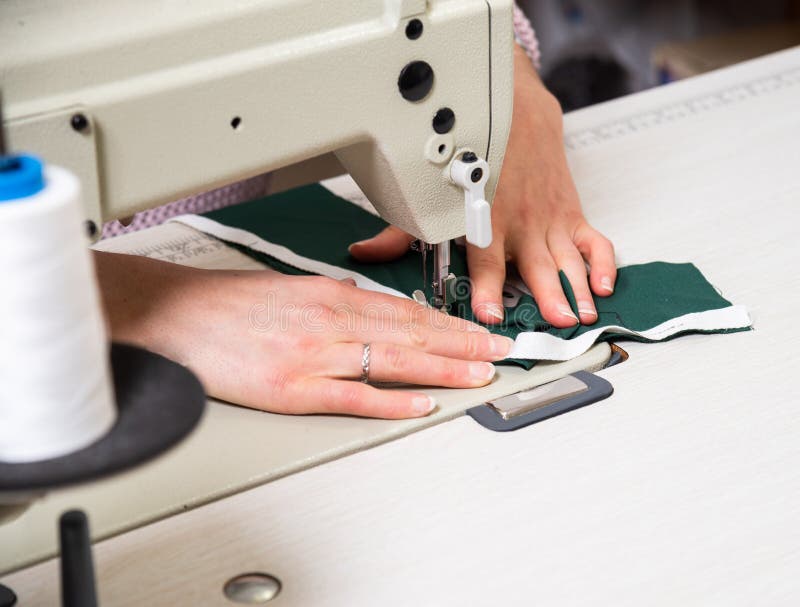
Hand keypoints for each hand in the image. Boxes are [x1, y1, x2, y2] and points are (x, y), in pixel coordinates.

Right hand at [94, 251, 513, 418]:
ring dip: (443, 367)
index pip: (406, 311)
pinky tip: (420, 403)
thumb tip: (365, 303)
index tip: (478, 332)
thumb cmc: (228, 304)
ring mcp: (314, 354)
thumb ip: (333, 298)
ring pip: (393, 360)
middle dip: (463, 343)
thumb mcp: (290, 287)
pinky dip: (390, 400)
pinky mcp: (292, 388)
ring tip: (479, 374)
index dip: (449, 323)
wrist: (177, 317)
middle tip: (501, 352)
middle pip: (411, 332)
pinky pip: (351, 395)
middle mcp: (330, 320)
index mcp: (331, 295)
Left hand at [349, 45, 615, 328]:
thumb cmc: (472, 156)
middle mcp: (520, 221)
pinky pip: (593, 239)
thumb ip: (400, 231)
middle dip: (548, 294)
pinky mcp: (570, 212)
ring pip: (567, 258)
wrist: (515, 110)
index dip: (488, 288)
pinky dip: (603, 262)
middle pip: (536, 265)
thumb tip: (364, 253)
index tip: (490, 313)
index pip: (486, 261)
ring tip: (583, 316)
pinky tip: (603, 285)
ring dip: (578, 288)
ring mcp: (548, 218)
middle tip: (557, 322)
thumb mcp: (430, 194)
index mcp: (485, 219)